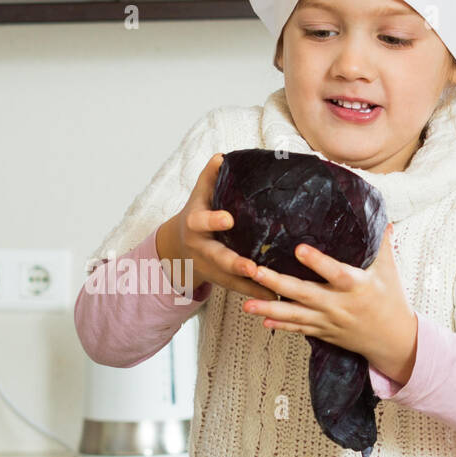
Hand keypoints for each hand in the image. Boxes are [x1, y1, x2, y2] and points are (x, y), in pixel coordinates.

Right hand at [155, 154, 277, 301]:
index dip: (213, 220)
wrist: (180, 246)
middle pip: (217, 257)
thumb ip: (210, 178)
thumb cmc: (198, 214)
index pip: (201, 221)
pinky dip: (256, 295)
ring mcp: (211, 267)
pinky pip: (240, 290)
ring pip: (230, 279)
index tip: (228, 218)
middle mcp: (201, 248)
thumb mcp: (200, 196)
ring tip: (270, 289)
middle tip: (251, 267)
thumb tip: (222, 157)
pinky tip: (274, 299)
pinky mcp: (222, 281)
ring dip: (249, 285)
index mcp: (195, 224)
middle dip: (234, 263)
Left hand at [242, 228, 417, 382]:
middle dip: (276, 283)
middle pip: (304, 293)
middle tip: (253, 271)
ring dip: (269, 309)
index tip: (299, 249)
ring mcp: (330, 321)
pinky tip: (262, 320)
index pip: (336, 273)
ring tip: (246, 304)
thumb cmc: (392, 300)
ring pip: (295, 315)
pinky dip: (281, 326)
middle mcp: (340, 305)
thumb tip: (381, 217)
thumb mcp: (390, 271)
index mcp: (357, 286)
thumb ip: (382, 244)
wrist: (394, 340)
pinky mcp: (325, 332)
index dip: (318, 262)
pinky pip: (299, 329)